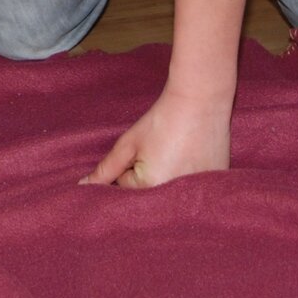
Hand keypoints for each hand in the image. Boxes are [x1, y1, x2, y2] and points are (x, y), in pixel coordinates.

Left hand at [83, 87, 231, 188]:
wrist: (201, 100)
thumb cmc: (162, 119)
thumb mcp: (128, 144)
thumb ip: (105, 170)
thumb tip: (83, 187)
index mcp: (149, 187)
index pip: (125, 189)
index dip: (129, 166)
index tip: (145, 149)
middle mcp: (174, 196)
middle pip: (148, 196)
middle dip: (147, 178)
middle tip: (161, 149)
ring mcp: (196, 192)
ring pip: (170, 194)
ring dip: (169, 179)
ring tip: (178, 151)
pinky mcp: (213, 184)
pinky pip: (192, 190)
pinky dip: (189, 177)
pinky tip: (194, 155)